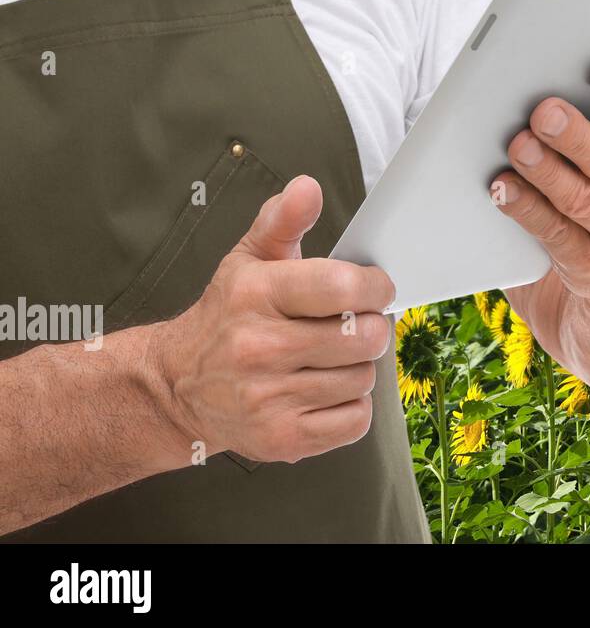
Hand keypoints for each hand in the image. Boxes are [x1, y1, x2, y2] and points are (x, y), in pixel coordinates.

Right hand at [149, 176, 395, 463]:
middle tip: (355, 324)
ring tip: (330, 357)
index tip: (374, 288)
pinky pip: (356, 420)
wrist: (175, 387)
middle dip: (370, 327)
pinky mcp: (281, 440)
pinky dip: (352, 406)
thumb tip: (307, 188)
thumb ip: (282, 220)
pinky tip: (326, 390)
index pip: (343, 287)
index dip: (375, 286)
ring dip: (358, 367)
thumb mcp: (247, 260)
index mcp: (256, 295)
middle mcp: (259, 348)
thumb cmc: (225, 317)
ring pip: (363, 378)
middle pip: (364, 337)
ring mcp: (268, 398)